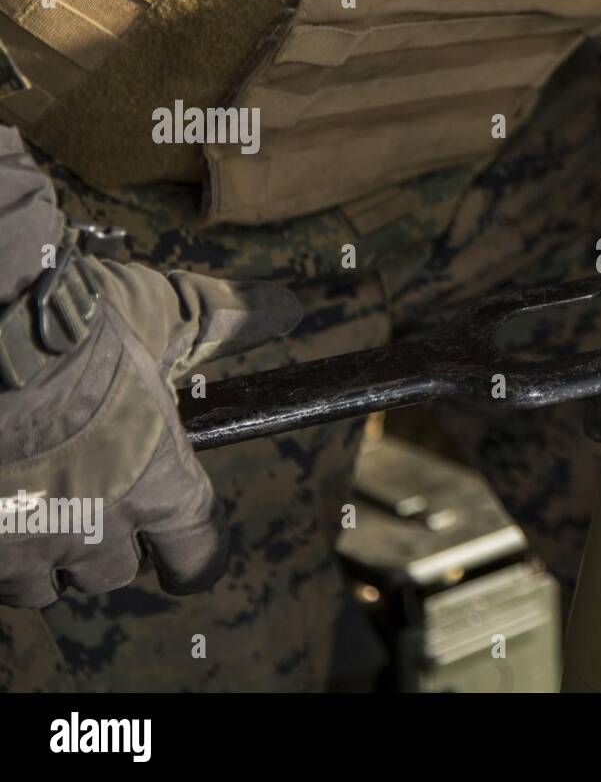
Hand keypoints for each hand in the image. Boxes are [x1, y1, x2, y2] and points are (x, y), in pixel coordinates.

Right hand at [0, 251, 299, 607]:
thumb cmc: (78, 322)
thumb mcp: (161, 315)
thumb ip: (222, 321)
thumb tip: (283, 307)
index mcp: (162, 486)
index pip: (198, 557)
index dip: (189, 556)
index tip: (176, 546)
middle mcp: (99, 528)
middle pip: (111, 572)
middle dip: (104, 542)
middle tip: (88, 496)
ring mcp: (26, 544)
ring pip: (41, 583)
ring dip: (43, 554)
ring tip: (34, 504)